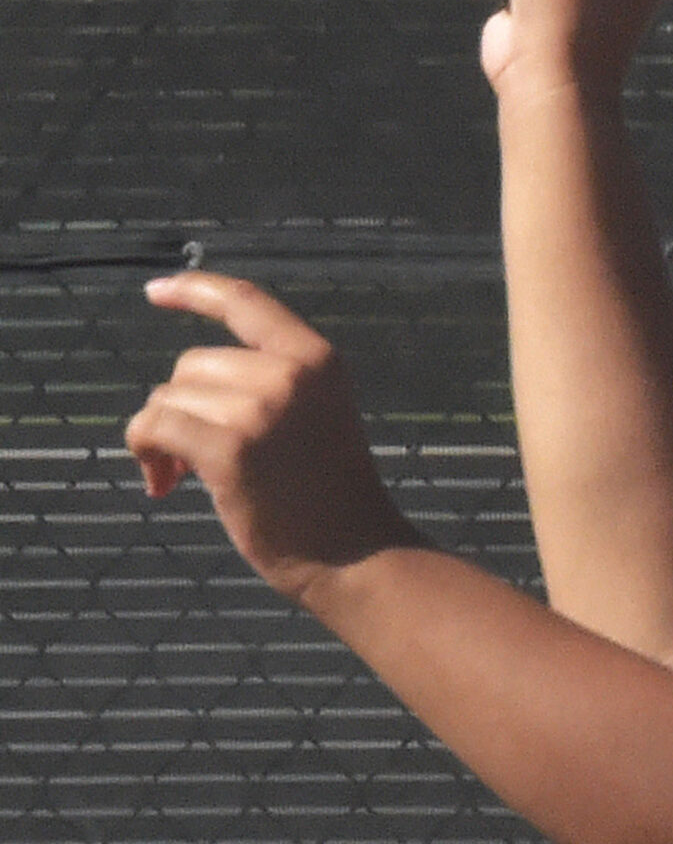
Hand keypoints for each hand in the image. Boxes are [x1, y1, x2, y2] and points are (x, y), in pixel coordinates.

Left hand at [126, 273, 416, 602]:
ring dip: (161, 436)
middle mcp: (289, 374)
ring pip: (167, 398)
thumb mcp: (314, 416)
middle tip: (193, 457)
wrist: (356, 554)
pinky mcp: (228, 448)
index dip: (194, 290)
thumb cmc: (329, 495)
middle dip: (182, 405)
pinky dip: (146, 453)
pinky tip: (162, 484)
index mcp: (317, 359)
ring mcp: (259, 410)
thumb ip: (266, 384)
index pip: (245, 302)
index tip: (155, 292)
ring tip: (183, 476)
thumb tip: (175, 391)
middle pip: (191, 364)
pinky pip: (154, 429)